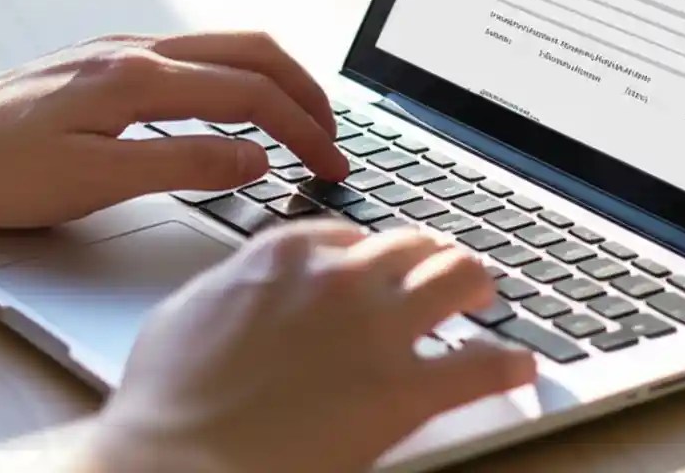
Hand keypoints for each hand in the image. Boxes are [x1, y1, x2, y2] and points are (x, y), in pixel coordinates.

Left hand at [0, 32, 348, 227]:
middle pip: (252, 51)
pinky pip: (197, 57)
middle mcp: (138, 51)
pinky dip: (238, 78)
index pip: (251, 95)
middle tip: (334, 136)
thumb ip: (184, 164)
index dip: (303, 130)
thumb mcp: (95, 181)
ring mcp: (123, 51)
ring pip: (226, 46)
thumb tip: (256, 157)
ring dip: (275, 79)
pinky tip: (238, 109)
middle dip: (306, 91)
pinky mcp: (110, 64)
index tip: (332, 163)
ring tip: (302, 121)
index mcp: (140, 78)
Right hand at [84, 222, 536, 472]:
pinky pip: (482, 365)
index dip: (369, 253)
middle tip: (444, 273)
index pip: (349, 234)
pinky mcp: (406, 391)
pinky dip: (508, 364)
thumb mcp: (188, 312)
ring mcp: (379, 330)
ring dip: (476, 283)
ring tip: (486, 297)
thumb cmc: (165, 401)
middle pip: (413, 245)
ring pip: (458, 276)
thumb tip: (254, 287)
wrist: (176, 461)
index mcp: (287, 254)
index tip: (377, 267)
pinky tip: (519, 366)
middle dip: (432, 255)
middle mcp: (342, 277)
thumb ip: (237, 286)